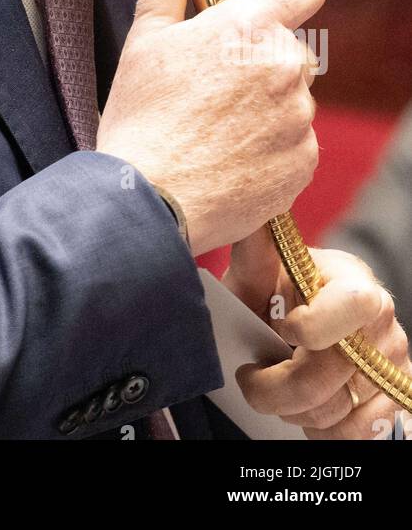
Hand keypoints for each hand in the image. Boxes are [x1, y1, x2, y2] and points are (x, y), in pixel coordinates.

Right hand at [96, 0, 324, 254]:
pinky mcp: (304, 162)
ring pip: (291, 95)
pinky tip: (229, 156)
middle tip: (210, 85)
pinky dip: (271, 146)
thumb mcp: (145, 38)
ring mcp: (299, 118)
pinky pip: (296, 140)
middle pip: (287, 46)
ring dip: (265, 104)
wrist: (147, 202)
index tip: (258, 12)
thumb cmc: (141, 119)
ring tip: (214, 127)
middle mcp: (285, 67)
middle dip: (257, 60)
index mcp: (248, 27)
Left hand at [225, 224, 411, 438]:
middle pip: (328, 375)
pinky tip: (305, 410)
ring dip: (293, 410)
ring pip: (335, 411)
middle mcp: (383, 323)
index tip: (277, 327)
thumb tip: (250, 210)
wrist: (296, 321)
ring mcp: (392, 364)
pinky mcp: (393, 398)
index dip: (307, 327)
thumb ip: (255, 243)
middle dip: (274, 387)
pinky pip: (357, 433)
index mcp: (352, 281)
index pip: (351, 307)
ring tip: (275, 389)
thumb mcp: (258, 267)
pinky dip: (323, 429)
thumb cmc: (272, 293)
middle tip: (251, 377)